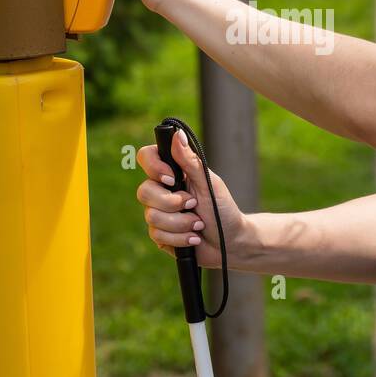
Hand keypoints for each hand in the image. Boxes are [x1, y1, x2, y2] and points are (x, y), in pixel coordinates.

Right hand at [134, 128, 248, 269]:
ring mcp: (159, 213)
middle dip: (172, 203)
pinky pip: (157, 235)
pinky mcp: (160, 234)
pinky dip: (180, 238)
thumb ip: (190, 161)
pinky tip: (193, 238)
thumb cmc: (223, 209)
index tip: (173, 179)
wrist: (231, 242)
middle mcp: (162, 191)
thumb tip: (177, 134)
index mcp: (173, 173)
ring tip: (199, 224)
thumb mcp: (209, 183)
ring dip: (181, 223)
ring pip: (151, 216)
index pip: (146, 157)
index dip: (154, 167)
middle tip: (194, 205)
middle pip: (144, 191)